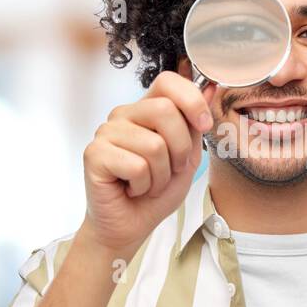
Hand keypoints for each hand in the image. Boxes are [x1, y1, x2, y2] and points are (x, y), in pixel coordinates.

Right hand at [81, 70, 216, 254]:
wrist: (130, 225)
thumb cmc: (156, 192)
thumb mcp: (188, 156)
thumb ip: (196, 123)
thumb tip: (211, 87)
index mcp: (146, 109)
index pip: (168, 81)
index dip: (191, 100)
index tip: (204, 124)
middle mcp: (123, 115)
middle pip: (165, 111)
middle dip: (180, 149)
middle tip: (169, 169)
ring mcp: (106, 132)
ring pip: (154, 145)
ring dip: (160, 175)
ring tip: (147, 182)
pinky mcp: (94, 154)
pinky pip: (136, 165)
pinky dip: (143, 185)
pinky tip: (131, 188)